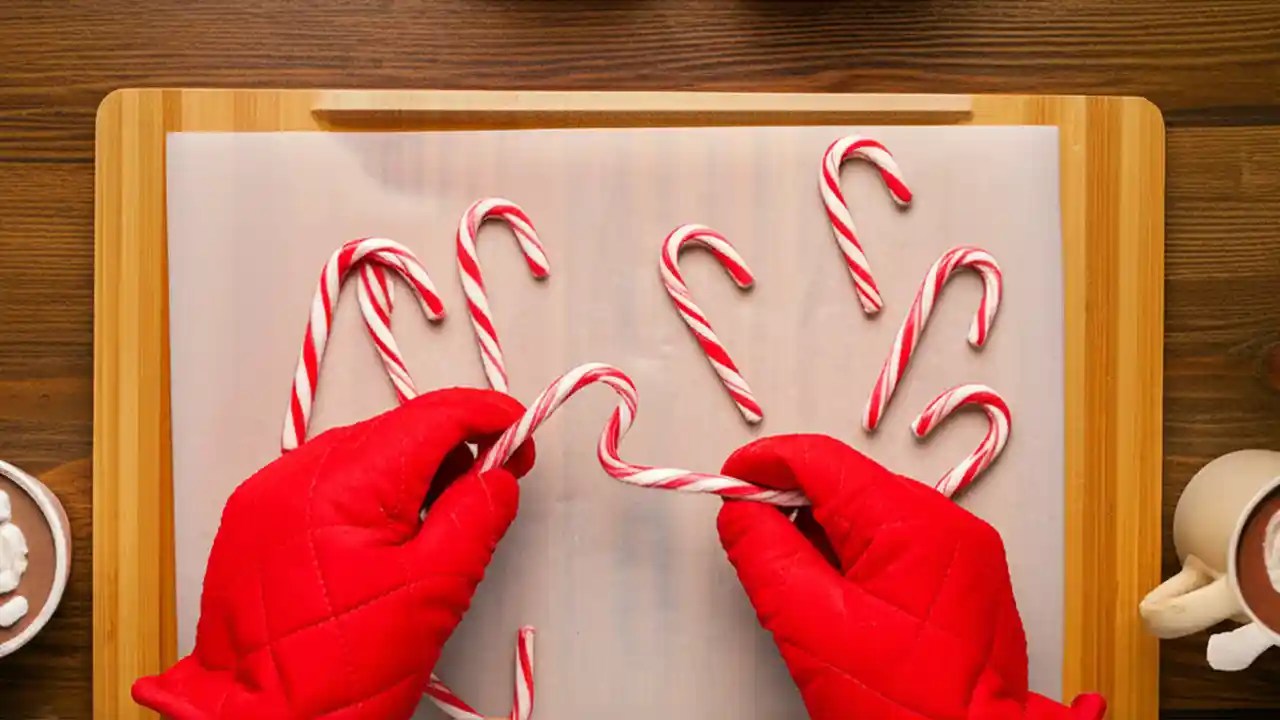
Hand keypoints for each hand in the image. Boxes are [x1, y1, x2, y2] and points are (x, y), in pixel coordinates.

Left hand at [133, 389, 534, 719]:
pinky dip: (370, 490)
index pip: (431, 417)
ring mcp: (270, 493)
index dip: (485, 414)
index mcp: (346, 483)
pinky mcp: (257, 518)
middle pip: (396, 428)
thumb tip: (499, 475)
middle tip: (495, 475)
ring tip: (447, 510)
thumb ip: (476, 517)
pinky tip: (395, 527)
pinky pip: (327, 480)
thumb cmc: (341, 669)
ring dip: (412, 467)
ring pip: (362, 451)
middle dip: (453, 444)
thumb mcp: (433, 590)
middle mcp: (298, 473)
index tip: (520, 429)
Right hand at [717, 434, 1104, 719]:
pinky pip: (898, 540)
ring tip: (796, 582)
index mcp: (911, 524)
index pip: (822, 460)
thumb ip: (764, 555)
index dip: (766, 462)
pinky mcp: (967, 575)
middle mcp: (947, 522)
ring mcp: (964, 548)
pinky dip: (856, 552)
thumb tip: (739, 512)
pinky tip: (835, 594)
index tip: (730, 478)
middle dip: (792, 501)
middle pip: (848, 482)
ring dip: (823, 531)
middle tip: (752, 537)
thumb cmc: (907, 707)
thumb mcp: (811, 627)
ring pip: (871, 511)